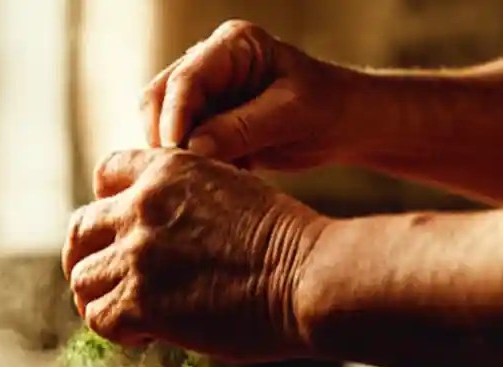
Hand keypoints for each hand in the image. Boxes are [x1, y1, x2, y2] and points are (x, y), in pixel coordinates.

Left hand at [62, 147, 328, 361]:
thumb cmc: (288, 243)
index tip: (117, 231)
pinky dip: (116, 330)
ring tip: (128, 316)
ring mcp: (137, 254)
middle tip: (102, 280)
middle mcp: (141, 206)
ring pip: (83, 279)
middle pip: (80, 229)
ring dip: (100, 298)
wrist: (309, 277)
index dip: (107, 204)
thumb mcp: (231, 190)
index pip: (106, 174)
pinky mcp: (140, 303)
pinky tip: (145, 336)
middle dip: (87, 256)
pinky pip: (100, 319)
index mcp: (167, 170)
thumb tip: (165, 235)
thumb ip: (186, 201)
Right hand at [141, 20, 358, 170]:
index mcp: (232, 45)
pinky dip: (188, 166)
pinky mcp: (205, 123)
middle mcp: (209, 63)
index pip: (187, 78)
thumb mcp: (290, 115)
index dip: (175, 115)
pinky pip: (180, 145)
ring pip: (163, 124)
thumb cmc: (326, 106)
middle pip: (160, 97)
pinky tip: (210, 184)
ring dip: (173, 154)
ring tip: (197, 181)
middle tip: (175, 173)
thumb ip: (241, 128)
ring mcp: (204, 94)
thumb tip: (193, 147)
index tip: (175, 150)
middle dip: (163, 135)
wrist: (342, 124)